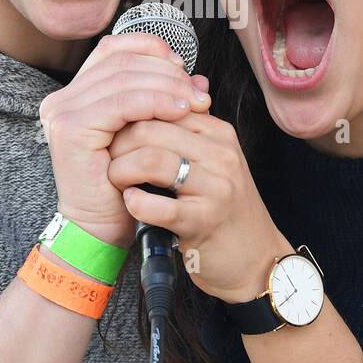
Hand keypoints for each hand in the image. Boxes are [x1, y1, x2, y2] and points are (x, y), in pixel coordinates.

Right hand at [38, 33, 210, 248]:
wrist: (100, 229)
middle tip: (197, 90)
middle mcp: (63, 98)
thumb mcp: (148, 133)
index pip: (115, 49)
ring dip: (167, 85)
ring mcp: (63, 111)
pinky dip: (156, 102)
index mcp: (77, 93)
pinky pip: (123, 103)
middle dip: (167, 71)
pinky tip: (180, 110)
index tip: (183, 68)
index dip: (152, 50)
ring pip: (126, 77)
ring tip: (195, 101)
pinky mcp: (72, 128)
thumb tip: (199, 78)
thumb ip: (167, 101)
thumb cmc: (124, 185)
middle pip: (123, 61)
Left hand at [106, 104, 291, 302]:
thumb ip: (186, 134)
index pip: (164, 105)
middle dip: (118, 143)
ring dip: (121, 170)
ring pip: (152, 160)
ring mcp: (216, 187)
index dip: (129, 117)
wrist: (256, 259)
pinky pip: (157, 205)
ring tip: (115, 181)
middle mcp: (220, 155)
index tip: (113, 133)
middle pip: (151, 129)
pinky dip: (134, 203)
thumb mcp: (213, 162)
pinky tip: (130, 203)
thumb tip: (150, 104)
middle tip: (106, 158)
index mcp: (219, 134)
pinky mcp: (204, 221)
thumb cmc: (225, 210)